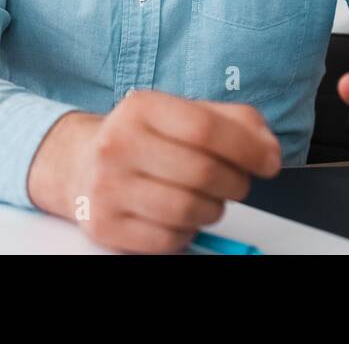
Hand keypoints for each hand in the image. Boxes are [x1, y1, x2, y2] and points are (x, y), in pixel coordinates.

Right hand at [32, 90, 280, 252]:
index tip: (269, 163)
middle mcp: (117, 143)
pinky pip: (168, 240)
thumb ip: (235, 122)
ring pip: (188, 211)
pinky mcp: (104, 225)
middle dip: (235, 183)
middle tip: (236, 183)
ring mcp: (106, 187)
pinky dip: (187, 232)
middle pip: (202, 173)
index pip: (206, 129)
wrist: (80, 163)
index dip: (248, 149)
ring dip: (213, 210)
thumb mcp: (185, 114)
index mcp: (141, 108)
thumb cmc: (145, 138)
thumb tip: (268, 152)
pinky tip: (180, 216)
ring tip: (207, 199)